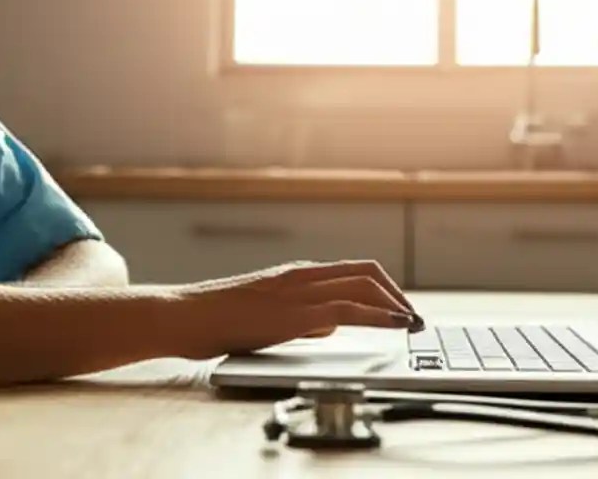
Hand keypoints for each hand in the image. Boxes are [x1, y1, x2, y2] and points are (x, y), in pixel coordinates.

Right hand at [171, 260, 420, 359]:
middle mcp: (301, 275)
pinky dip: (380, 316)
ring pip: (363, 286)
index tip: (398, 307)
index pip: (351, 271)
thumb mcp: (266, 315)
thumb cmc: (216, 319)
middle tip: (413, 317)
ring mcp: (299, 291)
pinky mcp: (294, 312)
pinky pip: (349, 309)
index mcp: (294, 274)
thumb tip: (328, 326)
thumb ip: (300, 317)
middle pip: (366, 272)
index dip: (382, 287)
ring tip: (413, 323)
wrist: (184, 316)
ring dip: (395, 304)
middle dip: (396, 294)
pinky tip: (396, 326)